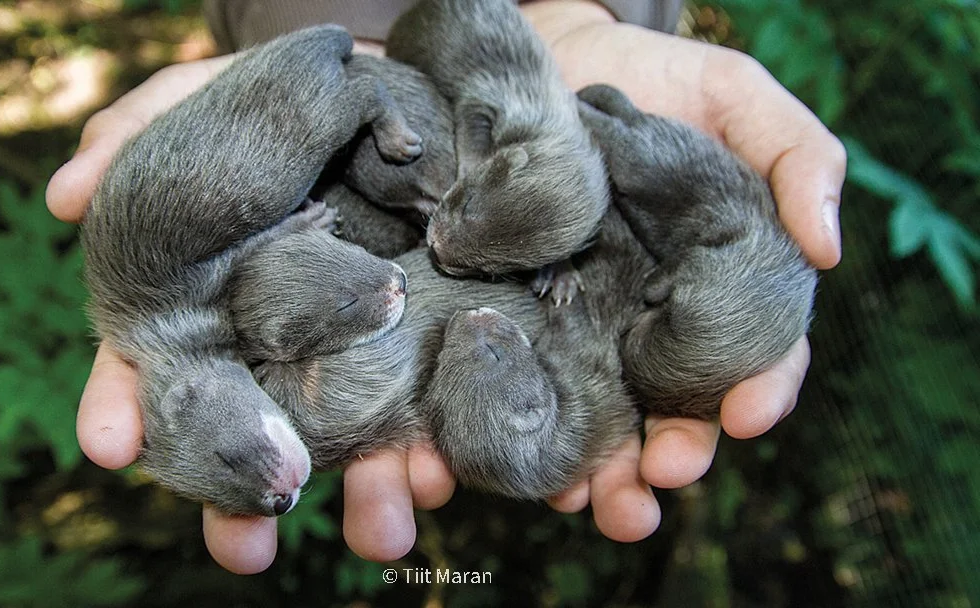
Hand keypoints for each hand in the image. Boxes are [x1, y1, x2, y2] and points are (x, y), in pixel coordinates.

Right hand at [48, 41, 451, 574]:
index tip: (110, 448)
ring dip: (365, 495)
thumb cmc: (277, 104)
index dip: (127, 405)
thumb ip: (137, 137)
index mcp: (206, 304)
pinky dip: (447, 449)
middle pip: (255, 435)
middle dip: (246, 497)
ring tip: (381, 533)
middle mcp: (276, 348)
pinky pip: (438, 408)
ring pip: (354, 440)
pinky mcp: (431, 348)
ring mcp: (357, 355)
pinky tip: (448, 476)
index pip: (153, 366)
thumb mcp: (202, 101)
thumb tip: (65, 198)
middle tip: (243, 550)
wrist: (394, 93)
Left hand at [518, 1, 844, 538]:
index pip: (754, 356)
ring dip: (596, 472)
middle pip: (675, 412)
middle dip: (668, 456)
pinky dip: (516, 434)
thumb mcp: (736, 99)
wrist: (552, 68)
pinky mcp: (521, 325)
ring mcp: (587, 332)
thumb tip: (829, 249)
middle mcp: (655, 327)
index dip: (758, 389)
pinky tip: (510, 466)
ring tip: (585, 501)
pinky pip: (522, 391)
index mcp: (719, 289)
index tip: (746, 414)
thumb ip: (795, 157)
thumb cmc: (658, 83)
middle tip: (654, 484)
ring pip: (599, 422)